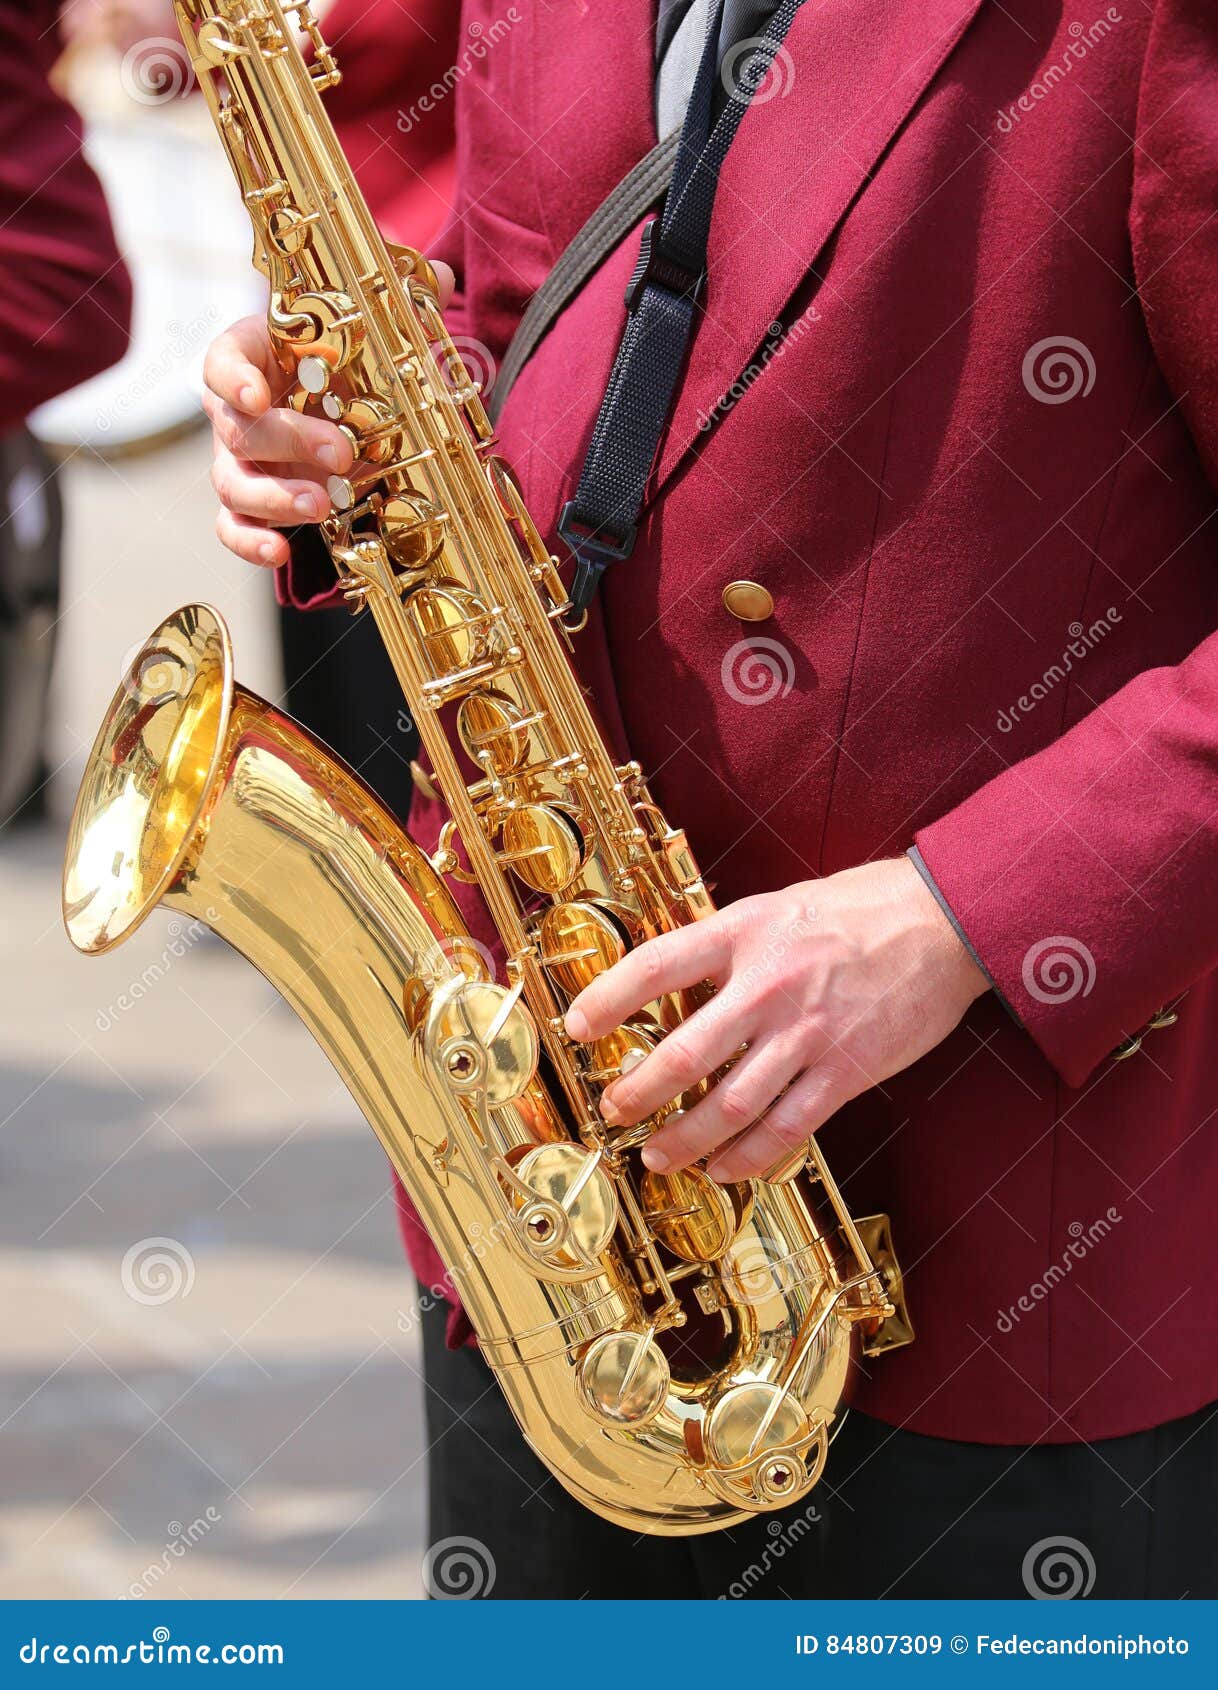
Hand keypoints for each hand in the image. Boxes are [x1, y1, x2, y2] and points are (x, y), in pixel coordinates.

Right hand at [202, 262, 454, 568]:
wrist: (338, 399)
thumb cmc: (342, 355)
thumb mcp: (369, 324)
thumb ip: (399, 298)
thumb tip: (445, 274)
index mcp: (254, 356)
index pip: (223, 360)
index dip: (233, 378)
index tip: (257, 395)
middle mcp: (238, 410)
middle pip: (239, 428)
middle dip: (290, 443)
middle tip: (342, 455)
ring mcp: (241, 460)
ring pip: (233, 482)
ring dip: (275, 498)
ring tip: (321, 507)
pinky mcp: (251, 503)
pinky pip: (233, 526)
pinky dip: (250, 543)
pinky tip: (280, 553)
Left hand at [564, 857, 988, 1182]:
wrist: (942, 921)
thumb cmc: (858, 908)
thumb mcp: (776, 907)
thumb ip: (726, 944)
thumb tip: (670, 981)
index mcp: (744, 933)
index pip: (655, 966)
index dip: (606, 998)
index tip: (576, 1026)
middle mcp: (768, 985)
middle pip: (683, 1052)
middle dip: (636, 1091)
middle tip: (614, 1109)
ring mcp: (806, 1033)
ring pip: (730, 1104)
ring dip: (685, 1139)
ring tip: (657, 1155)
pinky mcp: (843, 1071)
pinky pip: (785, 1128)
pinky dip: (748, 1158)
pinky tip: (724, 1170)